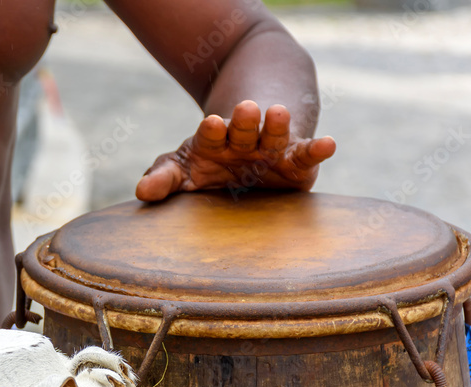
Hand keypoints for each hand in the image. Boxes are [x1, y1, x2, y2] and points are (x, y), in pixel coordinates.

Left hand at [135, 101, 335, 200]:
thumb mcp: (182, 169)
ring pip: (274, 135)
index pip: (211, 135)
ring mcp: (271, 149)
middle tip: (244, 109)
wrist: (246, 153)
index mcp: (213, 142)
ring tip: (278, 113)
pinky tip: (329, 144)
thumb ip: (164, 178)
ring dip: (276, 124)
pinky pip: (306, 156)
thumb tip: (141, 193)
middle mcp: (244, 141)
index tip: (211, 124)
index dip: (212, 131)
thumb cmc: (208, 165)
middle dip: (243, 120)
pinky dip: (317, 150)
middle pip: (243, 129)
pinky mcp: (295, 164)